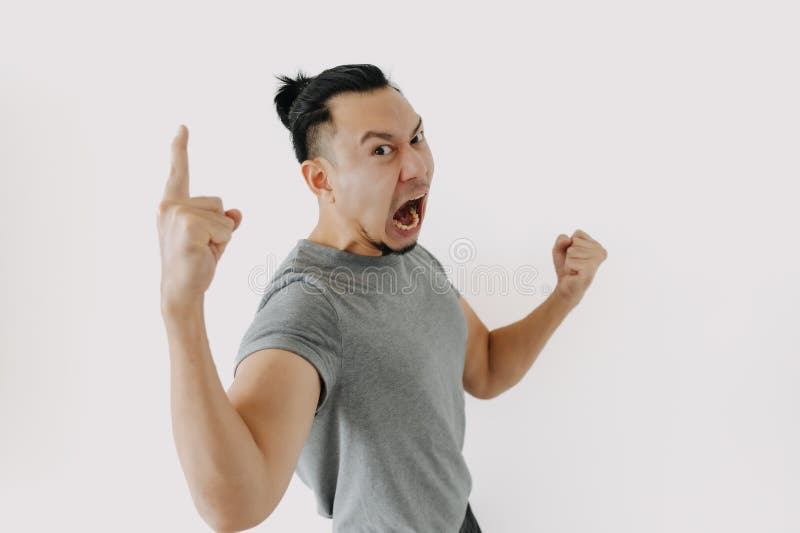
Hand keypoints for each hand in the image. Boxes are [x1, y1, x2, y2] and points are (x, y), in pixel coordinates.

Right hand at [157, 125, 242, 309]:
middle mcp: (170, 205)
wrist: (182, 291)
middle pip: (219, 203)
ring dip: (221, 237)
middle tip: (201, 248)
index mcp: (171, 204)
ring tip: (201, 252)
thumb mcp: (212, 238)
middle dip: (219, 226)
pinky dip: (221, 245)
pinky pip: (225, 229)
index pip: (179, 171)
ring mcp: (178, 214)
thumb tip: (236, 214)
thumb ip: (222, 221)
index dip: (180, 148)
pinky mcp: (190, 226)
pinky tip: (203, 254)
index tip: (183, 127)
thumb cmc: (195, 264)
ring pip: (224, 217)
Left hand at [551, 229, 606, 307]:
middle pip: (574, 241)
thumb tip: (568, 240)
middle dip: (569, 253)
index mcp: (597, 245)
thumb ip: (561, 239)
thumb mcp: (560, 249)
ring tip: (575, 269)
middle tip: (574, 264)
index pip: (578, 233)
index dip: (570, 245)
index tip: (575, 256)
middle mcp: (600, 251)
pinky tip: (575, 274)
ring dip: (569, 261)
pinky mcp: (590, 269)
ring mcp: (596, 260)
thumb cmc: (566, 267)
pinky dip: (568, 267)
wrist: (566, 286)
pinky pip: (570, 261)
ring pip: (572, 250)